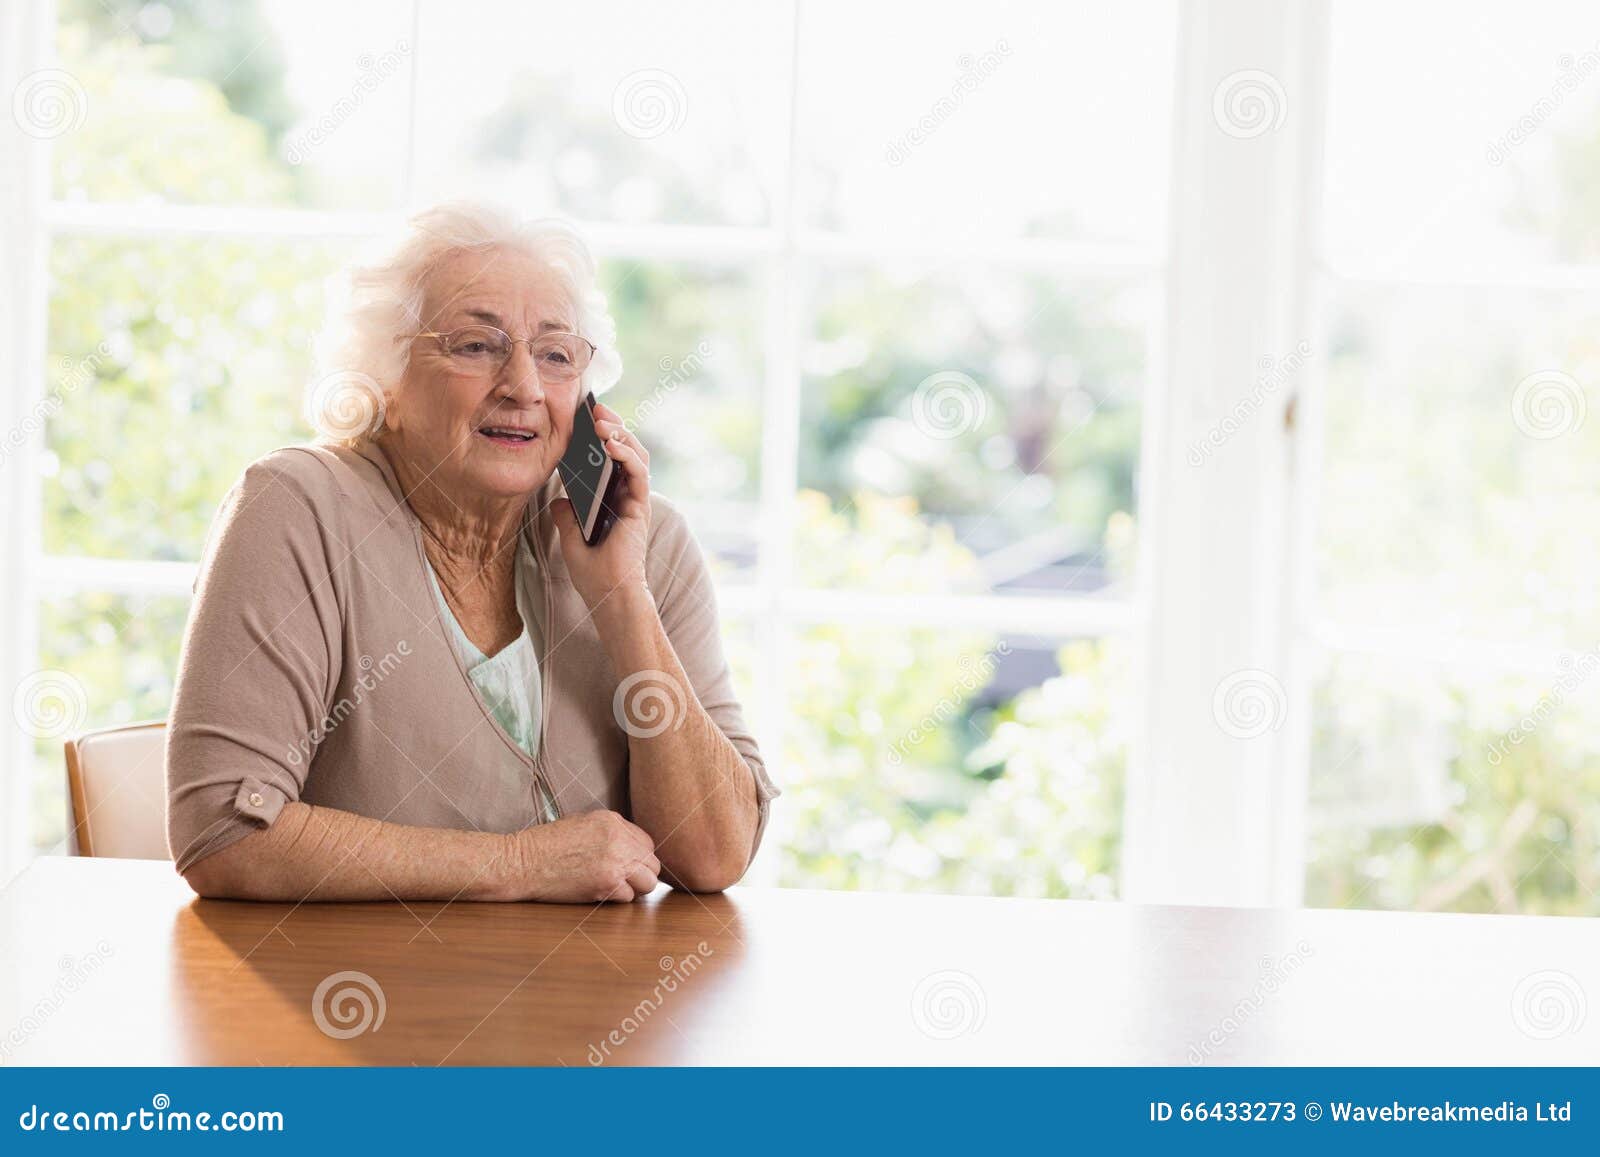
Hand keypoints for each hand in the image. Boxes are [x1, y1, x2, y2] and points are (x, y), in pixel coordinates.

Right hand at [510, 810, 660, 902]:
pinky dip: (617, 899)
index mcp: (613, 820)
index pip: (647, 843)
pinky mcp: (607, 884)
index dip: (639, 857)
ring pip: (648, 883)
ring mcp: (615, 862)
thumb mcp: (582, 822)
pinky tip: (600, 893)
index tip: (628, 866)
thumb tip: (632, 848)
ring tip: (615, 888)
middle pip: (653, 864)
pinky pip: (628, 897)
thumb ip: (611, 831)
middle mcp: (619, 839)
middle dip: (642, 875)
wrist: (523, 862)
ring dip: (635, 889)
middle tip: (625, 881)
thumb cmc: (545, 844)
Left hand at [552, 400, 651, 613]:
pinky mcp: (640, 507)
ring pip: (636, 456)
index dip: (601, 438)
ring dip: (620, 435)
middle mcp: (626, 497)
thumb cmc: (593, 574)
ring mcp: (635, 501)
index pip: (609, 461)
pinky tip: (611, 443)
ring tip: (602, 421)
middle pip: (625, 451)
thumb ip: (566, 517)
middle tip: (595, 409)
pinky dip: (627, 455)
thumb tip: (558, 499)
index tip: (585, 418)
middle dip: (613, 426)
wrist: (608, 596)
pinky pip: (638, 473)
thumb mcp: (570, 539)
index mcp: (611, 501)